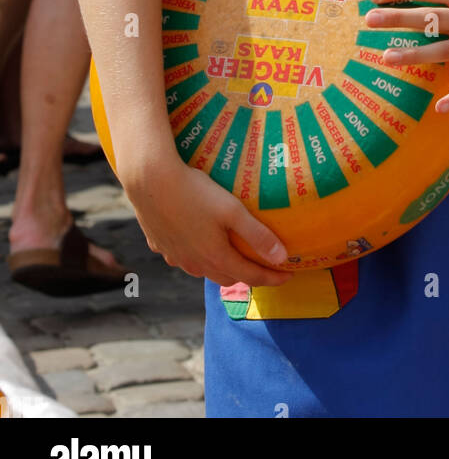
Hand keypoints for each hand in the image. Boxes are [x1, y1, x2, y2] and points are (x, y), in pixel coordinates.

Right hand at [122, 153, 293, 286]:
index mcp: (216, 258)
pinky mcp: (159, 244)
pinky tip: (197, 241)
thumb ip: (257, 235)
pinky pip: (183, 256)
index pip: (251, 276)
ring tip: (232, 253)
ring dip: (220, 266)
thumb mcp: (232, 211)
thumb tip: (282, 258)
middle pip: (227, 276)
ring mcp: (174, 256)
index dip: (272, 278)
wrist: (150, 181)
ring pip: (203, 269)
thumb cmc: (195, 192)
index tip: (289, 275)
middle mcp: (194, 263)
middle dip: (248, 274)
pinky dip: (196, 254)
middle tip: (263, 264)